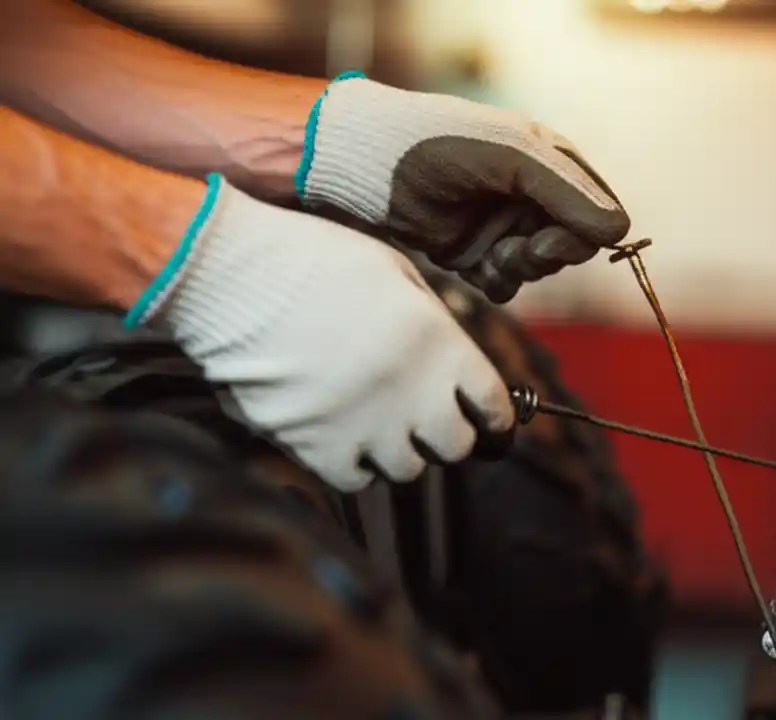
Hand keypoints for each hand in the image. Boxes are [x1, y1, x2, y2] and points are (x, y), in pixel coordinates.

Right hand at [127, 175, 513, 491]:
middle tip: (422, 419)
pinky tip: (339, 436)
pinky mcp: (318, 447)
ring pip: (407, 469)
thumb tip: (452, 366)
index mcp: (442, 345)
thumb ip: (433, 323)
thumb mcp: (395, 273)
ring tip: (373, 423)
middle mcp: (415, 393)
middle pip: (455, 447)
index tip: (488, 423)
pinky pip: (356, 480)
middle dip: (445, 435)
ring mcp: (368, 425)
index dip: (494, 418)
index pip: (493, 406)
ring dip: (397, 451)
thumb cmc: (314, 260)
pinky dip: (352, 466)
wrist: (235, 275)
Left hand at [294, 74, 629, 302]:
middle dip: (548, 255)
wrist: (367, 166)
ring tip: (489, 256)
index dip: (583, 233)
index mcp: (552, 162)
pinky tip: (478, 270)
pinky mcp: (475, 253)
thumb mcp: (513, 159)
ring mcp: (504, 225)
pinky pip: (508, 284)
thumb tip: (620, 233)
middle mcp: (533, 195)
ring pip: (541, 269)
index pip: (599, 211)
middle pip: (573, 246)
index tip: (548, 241)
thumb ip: (568, 194)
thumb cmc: (439, 144)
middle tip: (519, 251)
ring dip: (520, 269)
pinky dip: (498, 283)